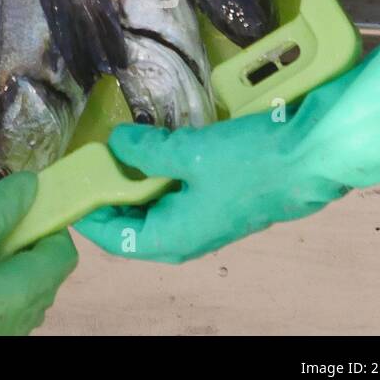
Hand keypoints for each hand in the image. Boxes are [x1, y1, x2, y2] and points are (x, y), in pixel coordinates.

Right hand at [0, 174, 77, 334]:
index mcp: (25, 290)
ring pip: (26, 291)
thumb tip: (30, 184)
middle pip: (47, 272)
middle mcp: (26, 318)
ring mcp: (9, 335)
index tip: (20, 208)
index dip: (49, 224)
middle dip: (27, 242)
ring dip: (10, 265)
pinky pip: (7, 308)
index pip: (64, 252)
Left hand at [75, 82, 354, 263]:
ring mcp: (206, 215)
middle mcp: (188, 234)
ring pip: (155, 202)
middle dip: (108, 190)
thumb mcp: (189, 153)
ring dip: (134, 177)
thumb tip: (116, 145)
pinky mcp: (220, 195)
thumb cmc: (253, 164)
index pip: (116, 239)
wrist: (312, 157)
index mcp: (175, 236)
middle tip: (89, 156)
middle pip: (133, 221)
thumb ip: (145, 151)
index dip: (88, 214)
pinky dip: (160, 169)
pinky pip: (176, 187)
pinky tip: (155, 141)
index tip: (67, 186)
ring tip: (116, 145)